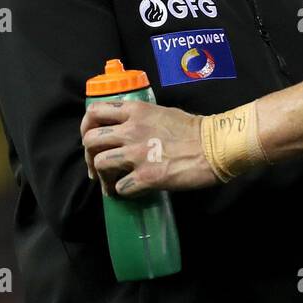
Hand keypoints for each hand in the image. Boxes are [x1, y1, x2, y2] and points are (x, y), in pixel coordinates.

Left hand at [80, 100, 217, 196]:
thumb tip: (128, 129)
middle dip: (90, 155)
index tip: (92, 138)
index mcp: (136, 111)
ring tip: (112, 183)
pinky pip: (120, 187)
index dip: (87, 127)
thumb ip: (142, 119)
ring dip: (104, 176)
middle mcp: (131, 129)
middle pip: (90, 140)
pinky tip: (133, 190)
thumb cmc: (196, 130)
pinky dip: (123, 191)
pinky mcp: (145, 176)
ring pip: (99, 163)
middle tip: (98, 167)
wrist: (216, 147)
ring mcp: (137, 153)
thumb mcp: (163, 113)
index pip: (94, 112)